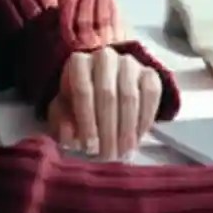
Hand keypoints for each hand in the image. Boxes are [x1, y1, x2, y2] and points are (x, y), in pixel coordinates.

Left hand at [47, 46, 162, 160]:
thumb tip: (70, 136)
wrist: (105, 86)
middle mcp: (105, 57)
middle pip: (108, 95)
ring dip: (126, 130)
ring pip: (130, 97)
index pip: (83, 91)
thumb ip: (61, 124)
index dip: (86, 121)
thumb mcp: (63, 113)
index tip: (89, 147)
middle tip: (107, 155)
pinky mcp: (150, 73)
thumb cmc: (80, 103)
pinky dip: (144, 122)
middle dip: (108, 130)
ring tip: (122, 152)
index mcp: (79, 63)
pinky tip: (136, 139)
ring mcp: (130, 63)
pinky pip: (151, 97)